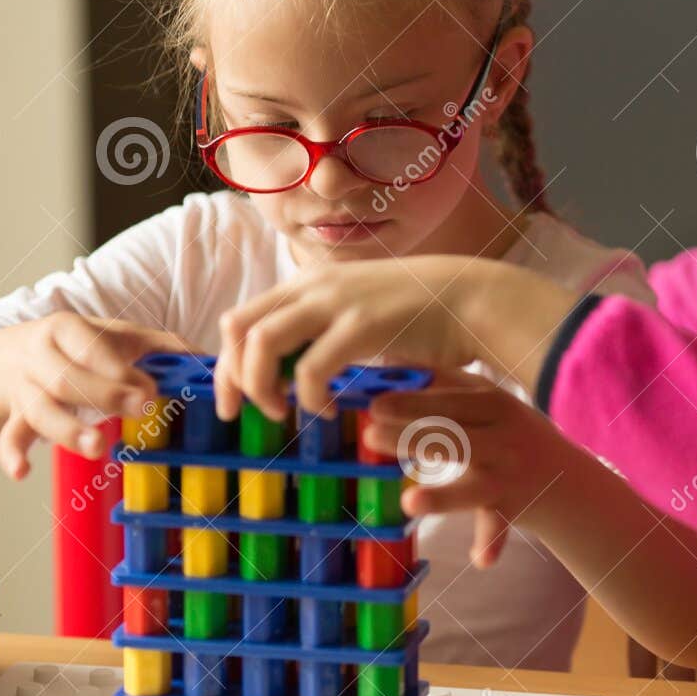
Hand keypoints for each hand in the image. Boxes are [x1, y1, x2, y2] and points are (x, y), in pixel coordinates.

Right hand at [0, 312, 189, 477]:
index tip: (151, 390)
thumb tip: (208, 361)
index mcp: (66, 329)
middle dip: (105, 395)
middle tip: (142, 409)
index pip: (91, 348)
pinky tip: (22, 472)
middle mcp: (38, 355)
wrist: (12, 352)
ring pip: (39, 409)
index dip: (120, 370)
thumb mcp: (119, 337)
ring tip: (98, 447)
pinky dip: (12, 452)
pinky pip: (10, 433)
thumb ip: (163, 346)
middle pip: (66, 379)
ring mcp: (23, 386)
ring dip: (68, 430)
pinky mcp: (14, 414)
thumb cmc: (81, 346)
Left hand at [213, 255, 577, 422]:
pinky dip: (309, 397)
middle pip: (238, 328)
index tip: (231, 398)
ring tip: (283, 411)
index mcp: (307, 284)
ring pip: (262, 343)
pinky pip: (311, 368)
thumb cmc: (420, 312)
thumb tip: (295, 366)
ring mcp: (334, 302)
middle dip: (230, 376)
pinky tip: (326, 411)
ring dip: (261, 384)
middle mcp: (312, 287)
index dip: (226, 361)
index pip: (241, 318)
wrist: (470, 298)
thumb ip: (324, 329)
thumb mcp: (358, 310)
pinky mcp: (360, 326)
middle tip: (240, 412)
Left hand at [360, 369, 587, 567]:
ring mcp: (507, 476)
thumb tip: (388, 360)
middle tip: (370, 435)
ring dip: (443, 497)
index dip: (413, 401)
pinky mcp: (511, 508)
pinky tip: (480, 560)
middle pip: (453, 438)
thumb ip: (440, 380)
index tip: (376, 404)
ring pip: (472, 488)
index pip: (448, 401)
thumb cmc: (509, 430)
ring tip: (410, 502)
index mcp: (494, 404)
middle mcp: (502, 439)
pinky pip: (499, 526)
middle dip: (413, 437)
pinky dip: (492, 542)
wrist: (564, 475)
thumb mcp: (484, 397)